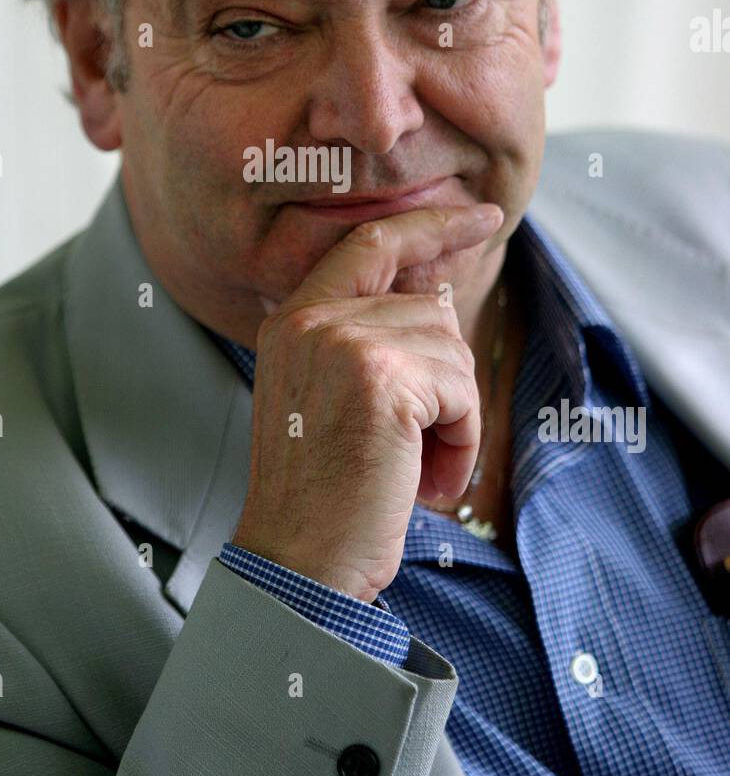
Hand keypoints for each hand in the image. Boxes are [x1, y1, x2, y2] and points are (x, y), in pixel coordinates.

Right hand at [231, 203, 503, 602]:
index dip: (432, 223)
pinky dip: (461, 439)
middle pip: (429, 309)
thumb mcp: (333, 396)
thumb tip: (439, 291)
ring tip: (416, 468)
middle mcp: (312, 318)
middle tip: (420, 448)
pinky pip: (462, 388)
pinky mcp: (383, 377)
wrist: (299, 561)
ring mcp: (344, 341)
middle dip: (446, 380)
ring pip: (452, 348)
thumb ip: (372, 338)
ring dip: (455, 415)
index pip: (371, 242)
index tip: (483, 215)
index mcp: (292, 318)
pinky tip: (426, 478)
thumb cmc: (324, 493)